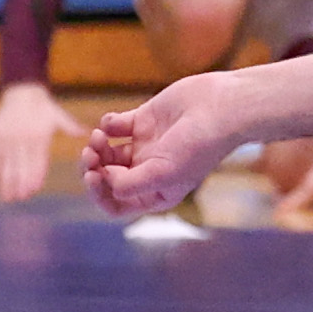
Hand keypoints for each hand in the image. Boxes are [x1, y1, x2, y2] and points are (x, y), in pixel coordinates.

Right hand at [0, 83, 85, 203]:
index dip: (34, 175)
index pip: (37, 159)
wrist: (21, 92)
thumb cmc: (44, 108)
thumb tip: (86, 133)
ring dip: (5, 182)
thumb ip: (70, 127)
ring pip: (5, 164)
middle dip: (20, 182)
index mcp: (39, 135)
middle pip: (21, 164)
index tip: (33, 189)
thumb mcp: (58, 116)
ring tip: (7, 197)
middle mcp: (22, 137)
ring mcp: (6, 138)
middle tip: (20, 198)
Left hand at [82, 73, 231, 214]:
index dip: (100, 194)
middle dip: (93, 168)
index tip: (95, 175)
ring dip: (97, 146)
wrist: (221, 107)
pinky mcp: (143, 121)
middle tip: (90, 154)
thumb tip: (104, 180)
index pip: (117, 204)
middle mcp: (149, 171)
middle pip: (107, 178)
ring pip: (106, 152)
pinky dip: (106, 125)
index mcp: (156, 191)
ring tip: (99, 136)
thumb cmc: (199, 146)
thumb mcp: (163, 173)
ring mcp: (145, 146)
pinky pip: (114, 127)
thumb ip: (130, 185)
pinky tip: (114, 122)